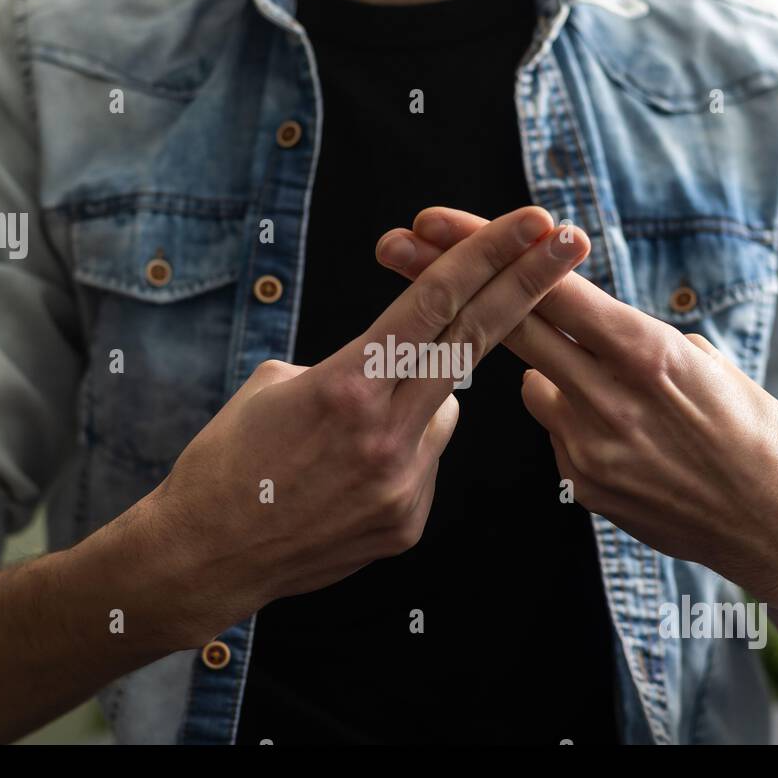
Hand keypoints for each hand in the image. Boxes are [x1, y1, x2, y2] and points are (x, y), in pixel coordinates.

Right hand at [142, 206, 590, 644]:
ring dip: (414, 398)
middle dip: (528, 283)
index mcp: (346, 384)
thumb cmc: (227, 458)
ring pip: (444, 406)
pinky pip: (423, 462)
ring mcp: (402, 482)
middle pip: (474, 340)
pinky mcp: (407, 522)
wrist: (206, 556)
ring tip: (340, 437)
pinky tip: (344, 477)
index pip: (434, 303)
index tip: (533, 221)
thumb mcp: (278, 386)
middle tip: (572, 238)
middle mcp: (385, 431)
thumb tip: (409, 365)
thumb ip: (356, 366)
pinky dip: (397, 454)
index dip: (488, 254)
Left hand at [379, 208, 777, 608]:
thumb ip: (632, 340)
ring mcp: (589, 446)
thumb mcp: (706, 363)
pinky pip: (561, 435)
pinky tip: (633, 444)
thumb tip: (586, 328)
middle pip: (507, 326)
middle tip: (391, 242)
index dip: (484, 251)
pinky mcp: (583, 486)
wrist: (776, 524)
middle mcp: (608, 395)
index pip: (546, 288)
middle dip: (446, 281)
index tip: (432, 222)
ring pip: (537, 385)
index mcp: (645, 350)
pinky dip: (580, 425)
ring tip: (631, 401)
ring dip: (557, 375)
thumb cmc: (753, 431)